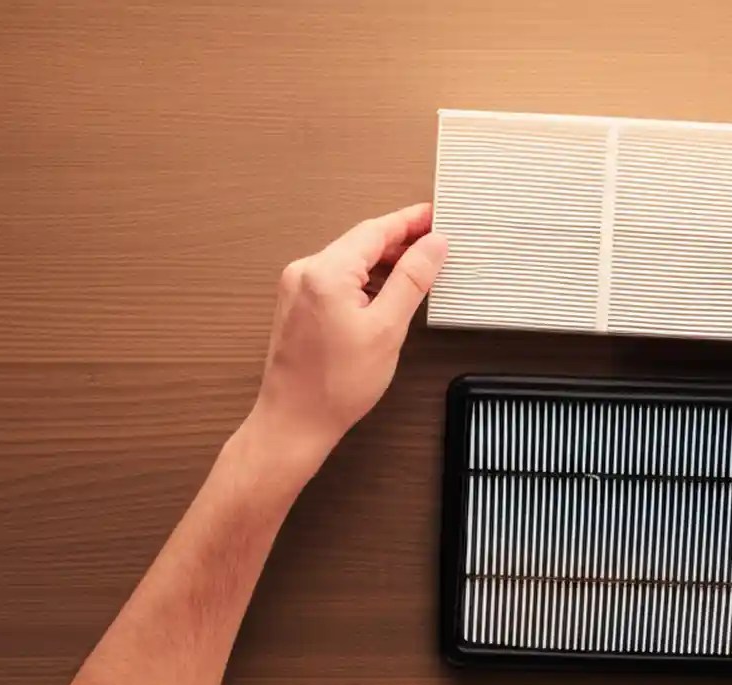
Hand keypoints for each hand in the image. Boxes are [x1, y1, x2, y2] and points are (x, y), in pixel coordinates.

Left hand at [249, 203, 447, 462]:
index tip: (437, 216)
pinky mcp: (296, 304)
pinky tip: (386, 290)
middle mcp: (305, 271)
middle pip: (361, 242)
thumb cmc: (336, 385)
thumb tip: (434, 245)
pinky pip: (336, 278)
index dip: (410, 221)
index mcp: (326, 272)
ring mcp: (297, 287)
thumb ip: (412, 280)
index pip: (376, 230)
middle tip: (437, 243)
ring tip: (419, 268)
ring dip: (383, 261)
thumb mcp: (388, 329)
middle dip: (400, 241)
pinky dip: (364, 278)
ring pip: (349, 260)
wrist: (294, 422)